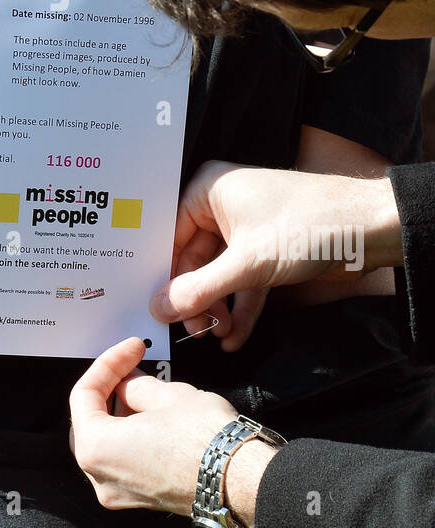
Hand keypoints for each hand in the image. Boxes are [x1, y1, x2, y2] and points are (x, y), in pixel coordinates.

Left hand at [69, 337, 237, 514]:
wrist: (241, 481)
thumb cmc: (205, 440)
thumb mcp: (166, 395)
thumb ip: (135, 385)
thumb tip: (127, 382)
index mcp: (96, 449)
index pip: (84, 394)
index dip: (108, 363)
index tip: (131, 348)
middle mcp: (100, 477)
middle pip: (89, 421)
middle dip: (109, 388)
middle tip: (132, 364)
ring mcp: (119, 493)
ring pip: (106, 442)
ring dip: (120, 411)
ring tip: (145, 385)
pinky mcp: (140, 499)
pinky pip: (123, 460)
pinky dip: (130, 434)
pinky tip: (151, 414)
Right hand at [151, 161, 400, 350]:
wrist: (369, 227)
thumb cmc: (307, 225)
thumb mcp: (246, 263)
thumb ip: (200, 289)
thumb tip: (158, 308)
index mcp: (207, 190)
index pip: (170, 236)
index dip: (164, 274)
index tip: (157, 308)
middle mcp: (223, 206)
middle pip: (195, 259)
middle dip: (197, 298)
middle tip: (195, 331)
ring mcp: (247, 230)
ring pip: (220, 274)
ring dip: (219, 308)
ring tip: (219, 337)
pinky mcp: (268, 251)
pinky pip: (244, 281)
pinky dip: (241, 308)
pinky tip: (237, 337)